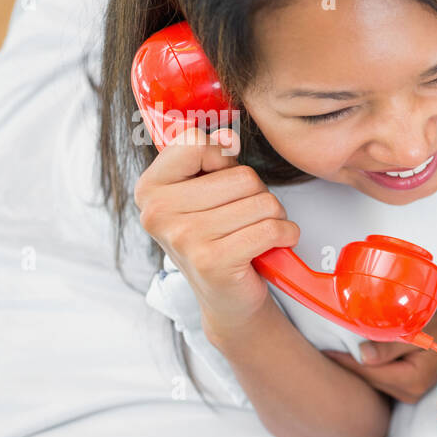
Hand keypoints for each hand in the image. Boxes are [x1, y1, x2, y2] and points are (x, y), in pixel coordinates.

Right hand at [133, 126, 299, 333]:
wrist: (228, 299)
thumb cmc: (220, 238)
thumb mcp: (206, 193)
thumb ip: (211, 158)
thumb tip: (226, 136)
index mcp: (151, 188)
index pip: (195, 142)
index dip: (222, 158)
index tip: (223, 181)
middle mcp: (159, 212)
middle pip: (242, 176)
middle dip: (258, 195)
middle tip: (245, 219)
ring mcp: (184, 237)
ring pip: (262, 202)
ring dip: (274, 217)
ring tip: (256, 233)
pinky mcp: (213, 260)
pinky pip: (271, 228)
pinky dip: (285, 235)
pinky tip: (273, 246)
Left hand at [322, 293, 436, 404]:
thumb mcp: (418, 330)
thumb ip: (390, 345)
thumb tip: (361, 355)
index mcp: (411, 381)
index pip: (368, 372)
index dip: (343, 361)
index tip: (322, 350)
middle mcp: (409, 393)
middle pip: (368, 380)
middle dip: (346, 364)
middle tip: (322, 348)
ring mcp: (409, 393)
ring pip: (372, 381)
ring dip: (356, 366)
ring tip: (334, 349)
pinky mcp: (407, 388)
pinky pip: (380, 379)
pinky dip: (368, 368)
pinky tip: (355, 356)